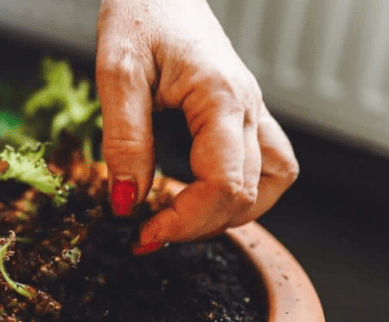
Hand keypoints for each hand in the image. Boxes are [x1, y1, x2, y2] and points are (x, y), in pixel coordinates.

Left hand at [96, 0, 298, 247]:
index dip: (184, 222)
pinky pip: (263, 164)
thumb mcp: (118, 74)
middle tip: (149, 233)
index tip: (141, 233)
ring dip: (230, 214)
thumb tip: (126, 202)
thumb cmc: (140, 15)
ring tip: (181, 220)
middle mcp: (248, 108)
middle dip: (198, 226)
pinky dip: (237, 191)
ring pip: (270, 183)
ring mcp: (251, 111)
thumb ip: (125, 140)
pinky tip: (199, 194)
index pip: (224, 185)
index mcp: (221, 99)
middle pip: (250, 194)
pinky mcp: (242, 113)